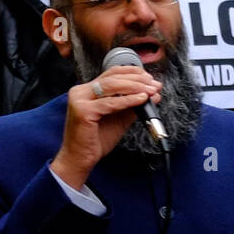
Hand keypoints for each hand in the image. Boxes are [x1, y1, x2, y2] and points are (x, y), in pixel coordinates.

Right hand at [49, 65, 162, 190]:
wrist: (80, 160)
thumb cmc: (95, 141)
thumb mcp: (118, 118)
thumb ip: (132, 105)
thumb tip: (152, 95)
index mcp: (87, 91)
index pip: (112, 73)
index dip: (132, 72)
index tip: (149, 78)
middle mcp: (81, 92)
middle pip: (113, 77)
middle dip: (137, 80)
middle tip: (154, 85)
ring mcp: (80, 100)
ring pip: (112, 86)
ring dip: (135, 87)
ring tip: (150, 91)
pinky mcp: (83, 111)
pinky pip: (110, 103)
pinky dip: (128, 100)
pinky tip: (141, 99)